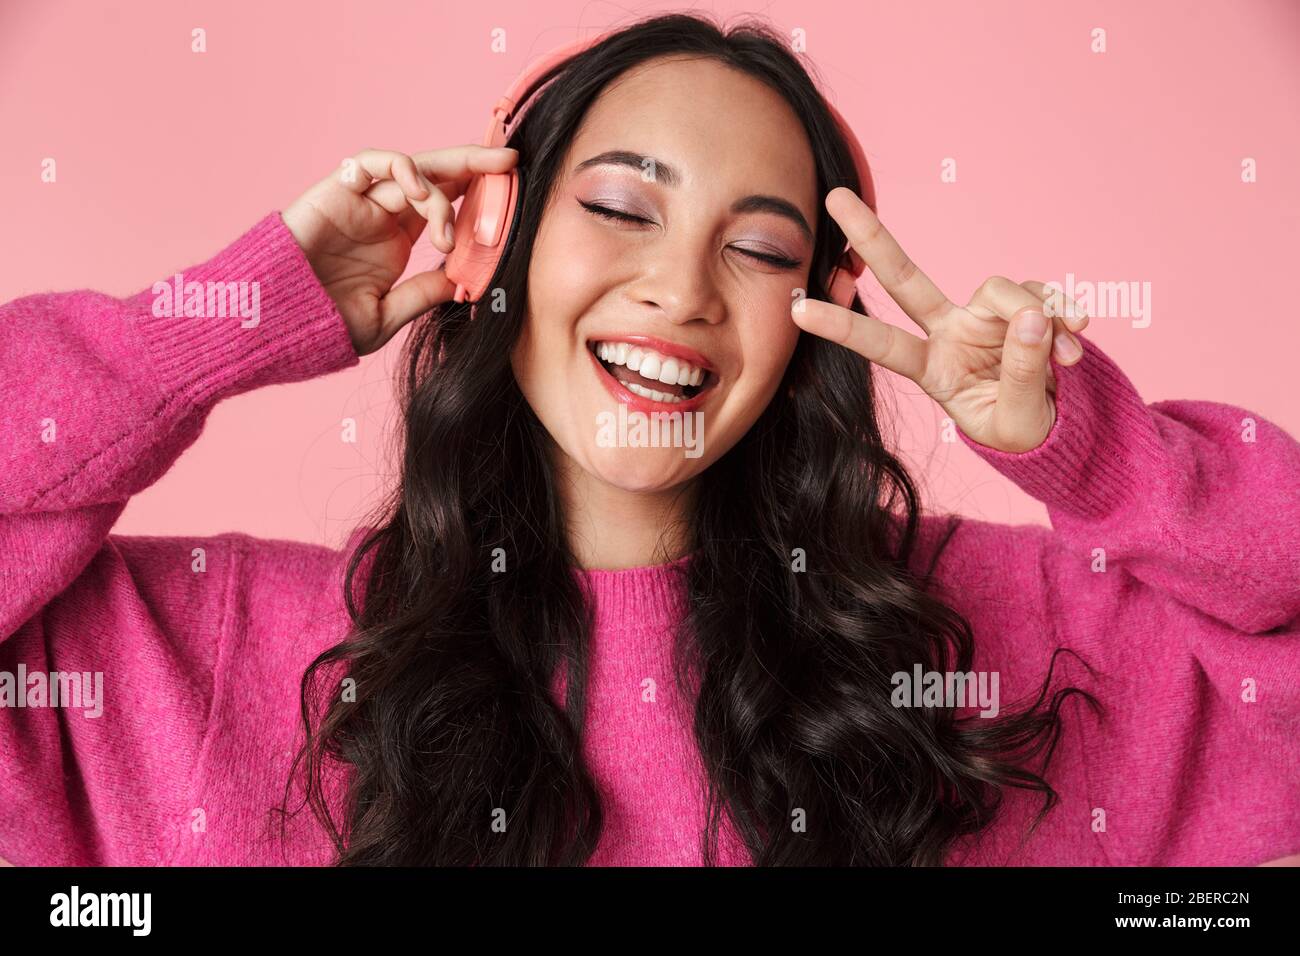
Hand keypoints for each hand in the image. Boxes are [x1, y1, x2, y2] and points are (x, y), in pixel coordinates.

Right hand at [282, 144, 517, 354]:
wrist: (274, 324)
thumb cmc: (322, 325)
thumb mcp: (385, 315)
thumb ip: (423, 293)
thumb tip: (464, 279)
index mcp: (397, 241)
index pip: (446, 207)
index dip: (476, 199)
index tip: (512, 201)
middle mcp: (383, 215)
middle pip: (437, 177)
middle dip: (475, 166)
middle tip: (510, 162)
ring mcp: (361, 201)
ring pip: (412, 169)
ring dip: (439, 184)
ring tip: (445, 224)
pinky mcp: (338, 190)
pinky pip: (373, 162)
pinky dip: (403, 168)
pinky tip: (420, 193)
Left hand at [791, 187, 1090, 452]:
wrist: (1054, 424)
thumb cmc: (1019, 428)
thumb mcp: (1017, 418)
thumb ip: (1022, 371)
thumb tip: (1032, 318)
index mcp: (932, 369)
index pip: (882, 345)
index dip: (842, 327)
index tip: (797, 310)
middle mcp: (948, 333)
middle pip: (905, 279)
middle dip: (871, 237)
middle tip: (835, 196)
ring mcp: (982, 315)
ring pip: (1004, 290)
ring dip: (1040, 320)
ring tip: (1065, 357)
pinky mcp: (1021, 304)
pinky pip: (1042, 296)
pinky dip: (1064, 316)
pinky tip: (1078, 340)